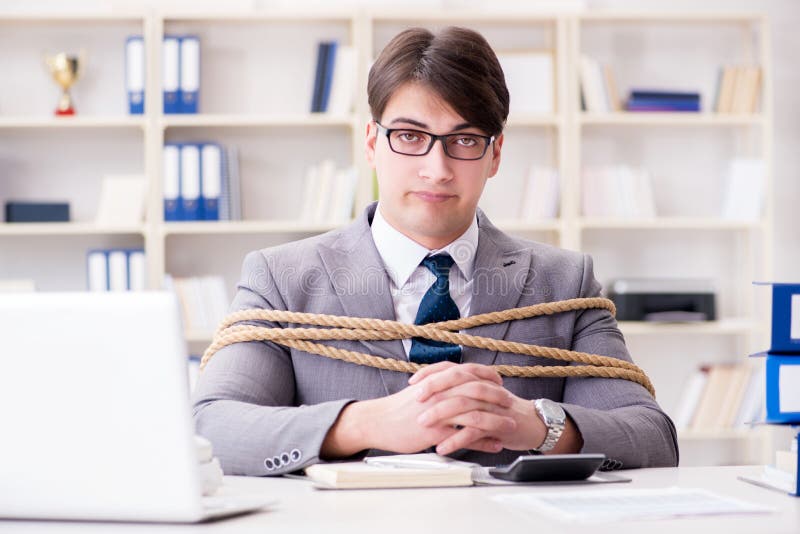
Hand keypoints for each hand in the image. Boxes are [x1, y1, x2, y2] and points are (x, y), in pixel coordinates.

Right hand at [321, 362, 514, 457]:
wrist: (377, 421)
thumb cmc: (397, 408)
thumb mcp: (419, 389)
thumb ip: (437, 385)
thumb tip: (452, 383)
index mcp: (437, 380)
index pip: (469, 371)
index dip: (487, 375)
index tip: (499, 380)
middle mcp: (440, 392)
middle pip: (477, 390)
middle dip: (497, 396)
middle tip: (510, 402)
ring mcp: (439, 412)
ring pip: (475, 413)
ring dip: (496, 420)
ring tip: (509, 427)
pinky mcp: (436, 431)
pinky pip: (465, 436)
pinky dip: (483, 441)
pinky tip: (493, 445)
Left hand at [410, 362, 547, 454]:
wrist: (531, 424)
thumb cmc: (500, 411)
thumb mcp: (478, 396)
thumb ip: (458, 391)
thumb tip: (430, 389)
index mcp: (477, 378)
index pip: (450, 368)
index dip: (431, 373)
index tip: (413, 382)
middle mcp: (484, 387)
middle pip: (456, 380)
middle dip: (434, 388)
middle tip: (416, 400)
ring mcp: (491, 406)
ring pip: (464, 404)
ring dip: (441, 414)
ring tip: (423, 424)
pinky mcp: (497, 425)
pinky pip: (474, 431)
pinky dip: (456, 439)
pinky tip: (442, 447)